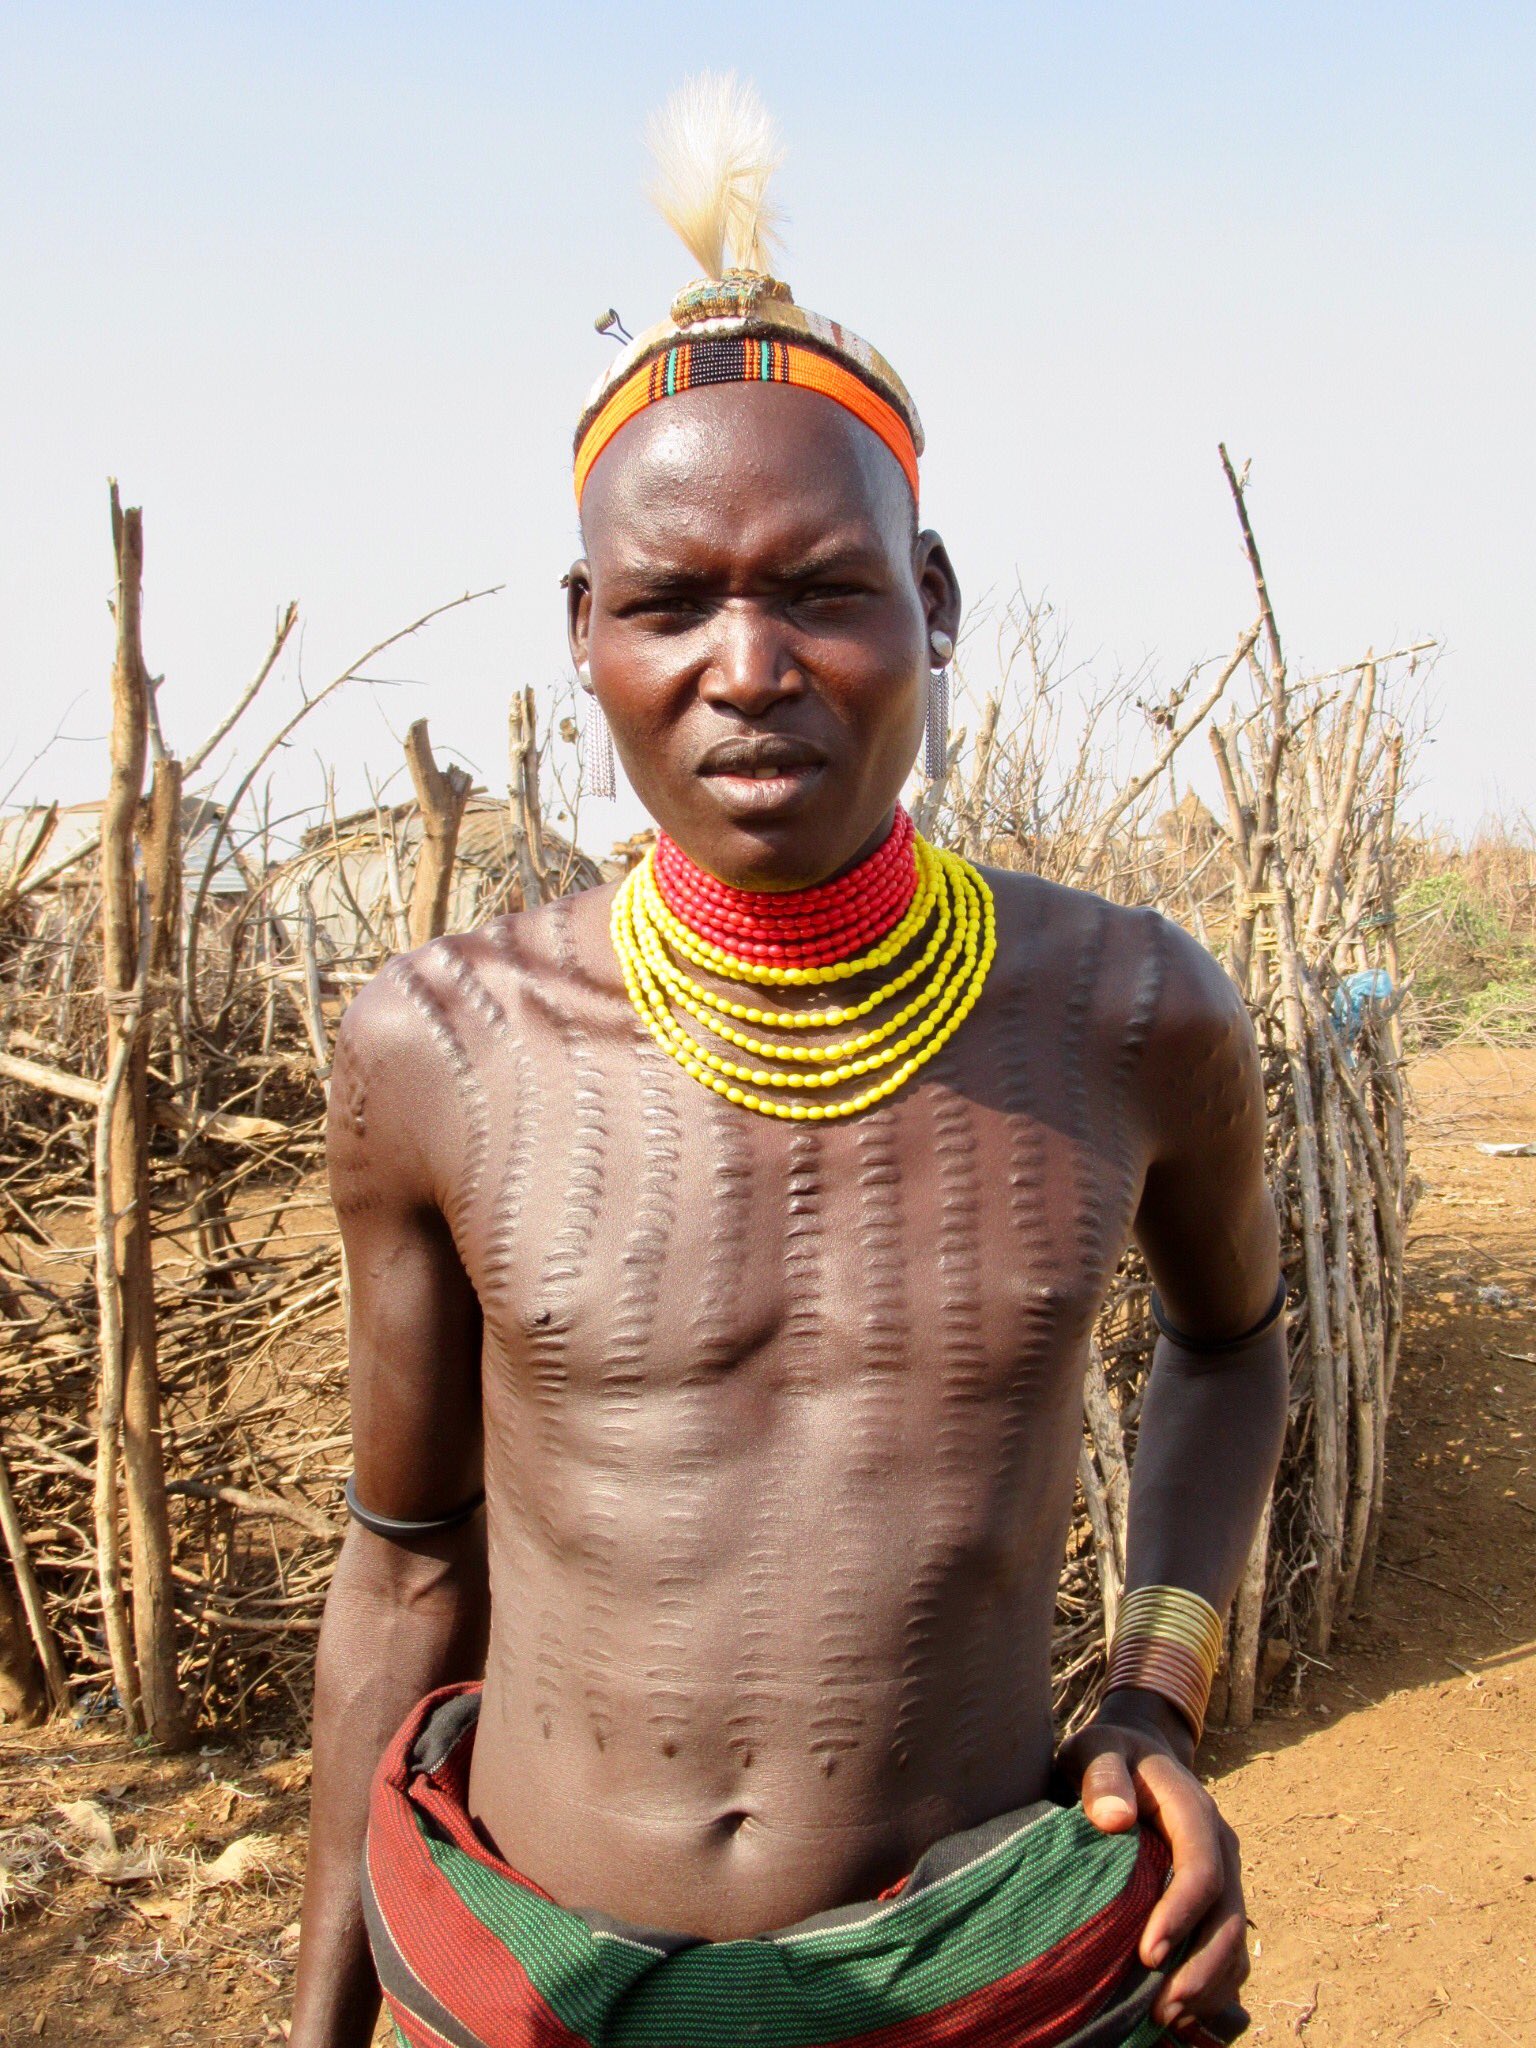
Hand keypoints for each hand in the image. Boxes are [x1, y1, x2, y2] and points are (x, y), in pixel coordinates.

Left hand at [1057, 1689, 1248, 2033]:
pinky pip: (1229, 1949)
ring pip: (1235, 1940)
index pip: (1202, 1869)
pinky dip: (1213, 1984)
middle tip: (1161, 2010)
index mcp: (1194, 1811)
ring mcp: (1224, 1874)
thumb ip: (1102, 1776)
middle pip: (1228, 1916)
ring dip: (1209, 1985)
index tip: (1147, 1955)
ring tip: (1167, 2020)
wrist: (1139, 1751)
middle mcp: (1220, 1846)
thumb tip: (1114, 1819)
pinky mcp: (1216, 1897)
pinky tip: (1182, 2012)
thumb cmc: (1110, 1753)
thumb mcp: (1096, 1748)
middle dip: (1200, 1969)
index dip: (1181, 1914)